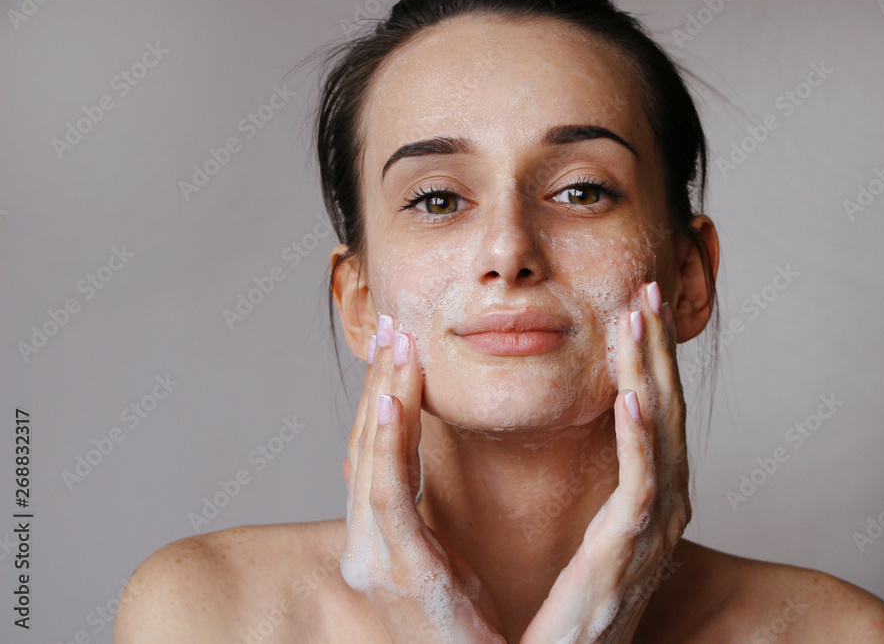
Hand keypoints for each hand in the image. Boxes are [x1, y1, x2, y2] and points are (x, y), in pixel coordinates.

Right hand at [340, 313, 506, 642]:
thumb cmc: (463, 631)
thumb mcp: (442, 564)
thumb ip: (425, 519)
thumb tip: (426, 476)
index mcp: (378, 540)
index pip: (375, 453)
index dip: (382, 397)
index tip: (397, 348)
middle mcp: (366, 546)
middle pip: (368, 446)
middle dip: (380, 383)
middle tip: (392, 325)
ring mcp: (377, 559)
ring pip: (374, 459)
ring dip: (385, 396)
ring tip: (398, 345)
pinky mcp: (403, 571)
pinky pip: (390, 497)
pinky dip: (387, 445)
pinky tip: (395, 401)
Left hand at [520, 281, 690, 643]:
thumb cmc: (576, 612)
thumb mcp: (592, 540)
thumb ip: (602, 495)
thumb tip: (592, 453)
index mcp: (647, 498)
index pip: (652, 411)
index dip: (648, 357)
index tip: (635, 305)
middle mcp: (661, 506)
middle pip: (664, 408)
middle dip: (656, 347)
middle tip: (648, 288)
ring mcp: (651, 528)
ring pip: (659, 432)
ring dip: (651, 372)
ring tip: (640, 318)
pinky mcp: (629, 552)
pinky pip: (641, 483)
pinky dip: (641, 437)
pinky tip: (633, 395)